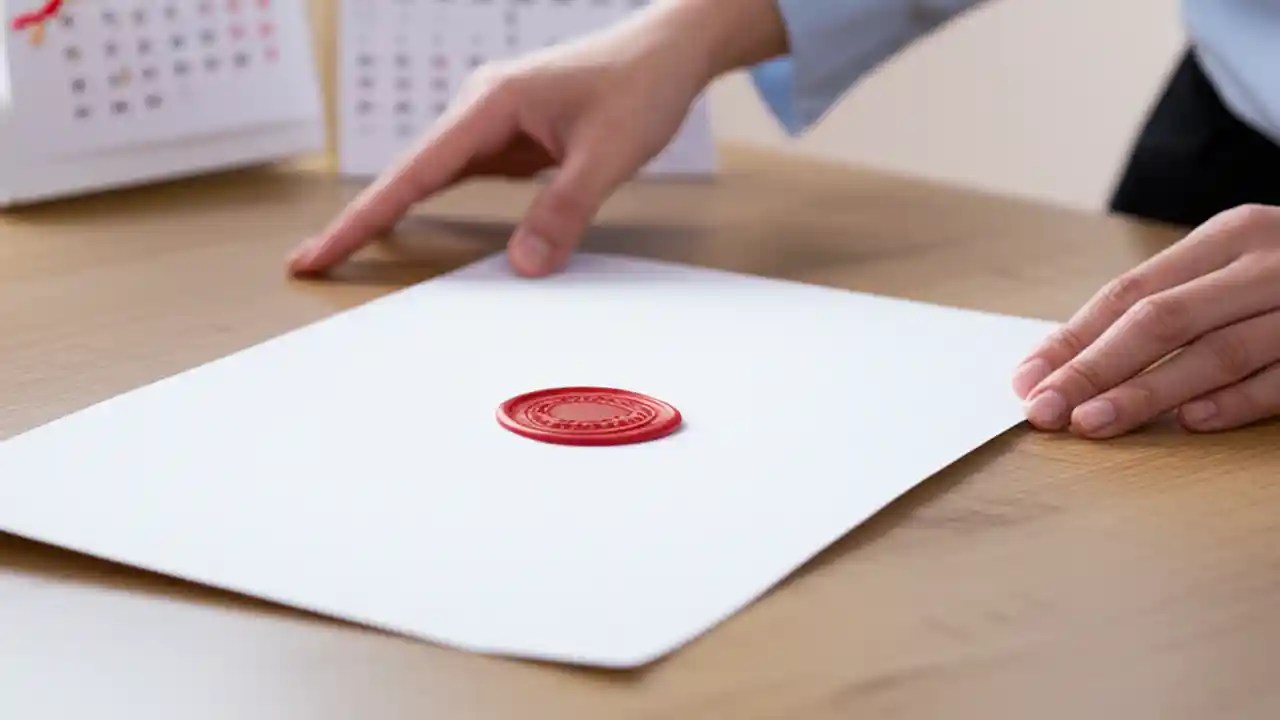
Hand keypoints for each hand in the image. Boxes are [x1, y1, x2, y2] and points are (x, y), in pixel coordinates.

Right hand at [287, 0, 785, 277]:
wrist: (669, 49)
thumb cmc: (641, 86)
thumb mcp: (609, 155)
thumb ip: (566, 210)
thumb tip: (524, 266)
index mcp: (491, 103)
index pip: (414, 173)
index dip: (363, 219)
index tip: (319, 251)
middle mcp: (480, 107)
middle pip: (407, 173)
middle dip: (360, 220)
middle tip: (310, 263)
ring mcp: (492, 120)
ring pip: (429, 174)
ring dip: (390, 212)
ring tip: (342, 252)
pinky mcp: (510, 134)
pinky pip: (460, 174)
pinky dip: (430, 202)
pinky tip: (407, 228)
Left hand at [1013, 204, 1279, 437]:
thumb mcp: (1240, 263)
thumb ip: (1173, 300)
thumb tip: (1071, 360)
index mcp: (1230, 237)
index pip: (1131, 291)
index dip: (1074, 338)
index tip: (1027, 379)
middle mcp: (1265, 265)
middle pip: (1162, 319)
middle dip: (1093, 368)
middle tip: (1045, 408)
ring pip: (1217, 352)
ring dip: (1147, 392)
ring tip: (1092, 422)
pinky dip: (1234, 402)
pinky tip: (1188, 422)